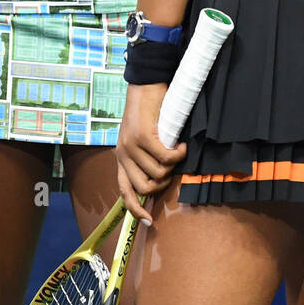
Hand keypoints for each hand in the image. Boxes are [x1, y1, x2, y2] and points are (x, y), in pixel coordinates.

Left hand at [115, 82, 185, 224]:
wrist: (145, 82)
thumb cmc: (148, 109)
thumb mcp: (141, 136)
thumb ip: (145, 157)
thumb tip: (160, 177)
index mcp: (121, 157)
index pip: (124, 192)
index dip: (136, 210)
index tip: (149, 222)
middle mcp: (122, 154)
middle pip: (146, 187)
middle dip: (164, 182)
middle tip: (173, 166)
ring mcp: (130, 146)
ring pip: (158, 173)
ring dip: (174, 166)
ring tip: (177, 149)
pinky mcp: (142, 137)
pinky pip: (166, 158)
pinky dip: (179, 154)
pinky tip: (182, 144)